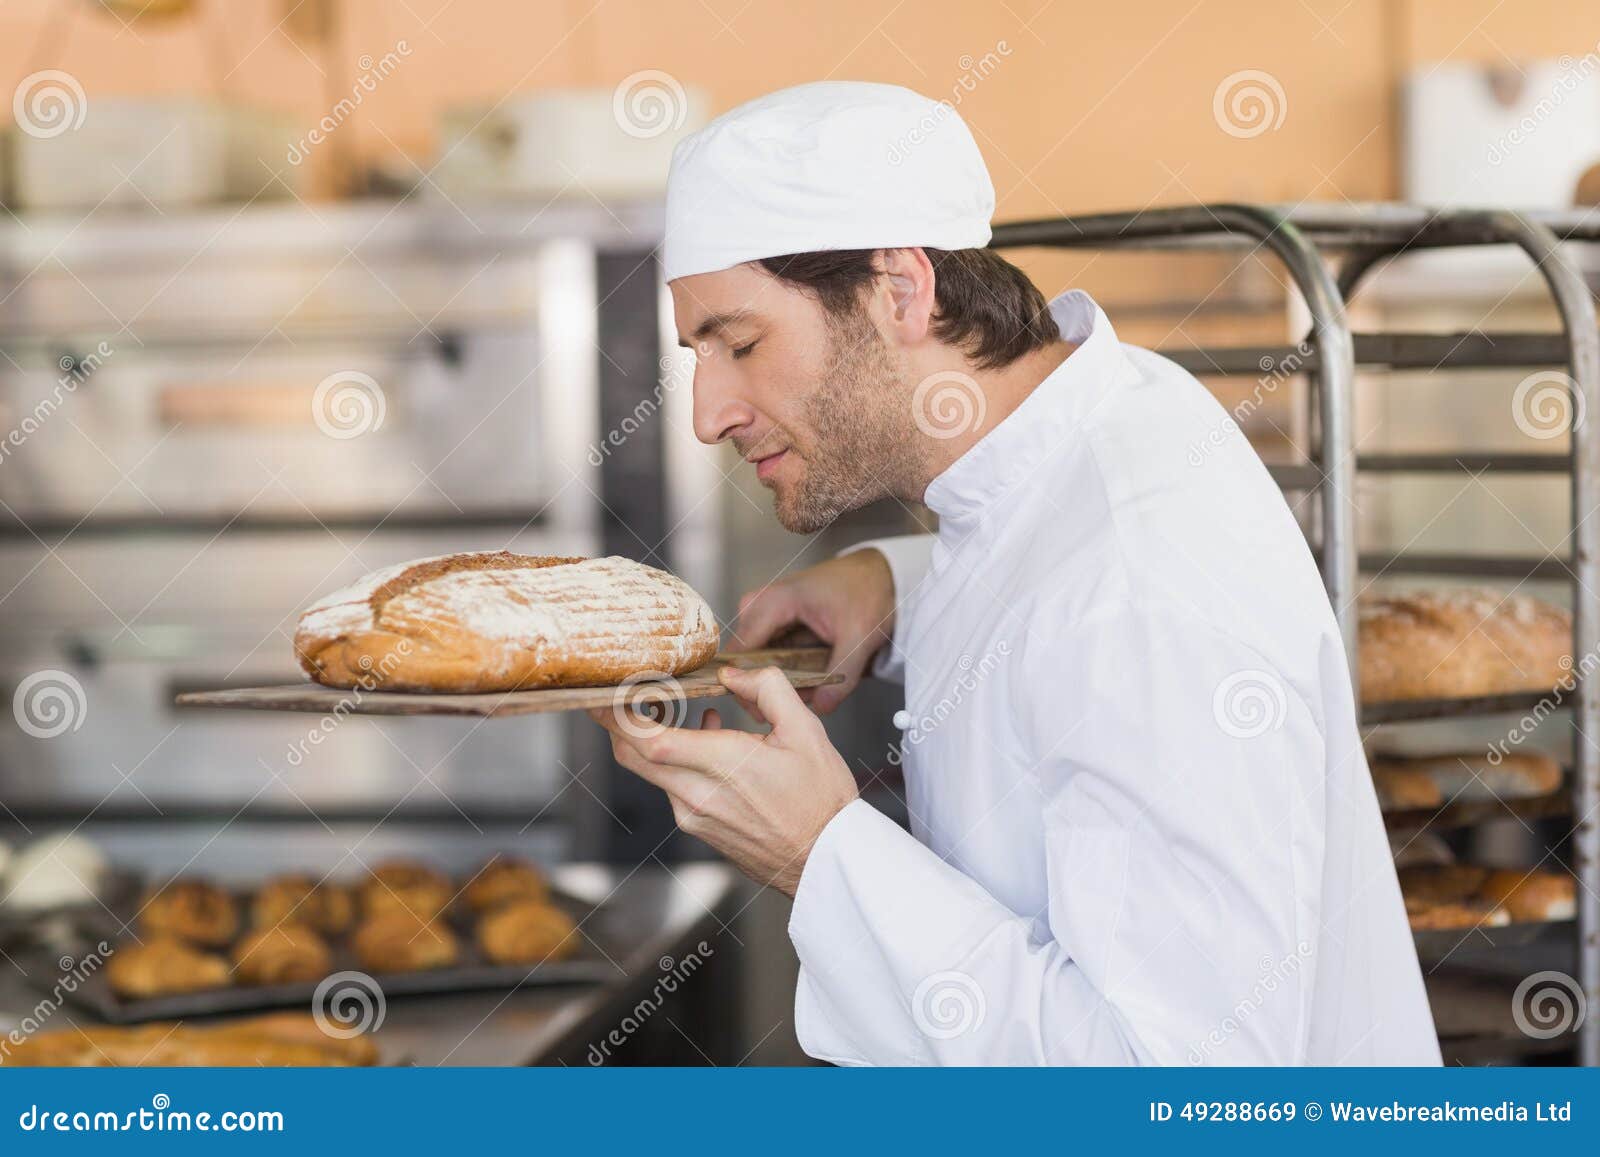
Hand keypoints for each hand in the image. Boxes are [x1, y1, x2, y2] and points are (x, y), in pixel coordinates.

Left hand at [589, 666, 858, 895]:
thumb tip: (733, 675)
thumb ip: (767, 689)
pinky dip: (676, 761)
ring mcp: (693, 816)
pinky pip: (671, 788)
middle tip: (624, 694)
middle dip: (618, 722)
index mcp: (720, 764)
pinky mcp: (699, 830)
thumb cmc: (820, 800)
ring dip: (653, 739)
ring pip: (651, 772)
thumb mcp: (806, 730)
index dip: (616, 715)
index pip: (647, 739)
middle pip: (632, 755)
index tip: (600, 693)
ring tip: (679, 711)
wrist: (826, 860)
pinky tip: (708, 742)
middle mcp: (696, 795)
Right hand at [730, 549, 895, 714]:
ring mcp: (767, 614)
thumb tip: (822, 706)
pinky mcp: (777, 624)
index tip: (765, 709)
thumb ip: (842, 674)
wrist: (880, 575)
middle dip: (765, 686)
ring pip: (757, 660)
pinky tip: (808, 679)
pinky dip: (787, 671)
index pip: (741, 651)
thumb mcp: (860, 635)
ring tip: (807, 692)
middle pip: (745, 659)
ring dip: (778, 680)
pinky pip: (771, 655)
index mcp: (775, 601)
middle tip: (791, 705)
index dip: (748, 683)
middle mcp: (762, 606)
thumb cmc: (867, 590)